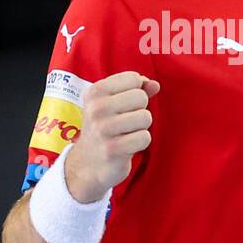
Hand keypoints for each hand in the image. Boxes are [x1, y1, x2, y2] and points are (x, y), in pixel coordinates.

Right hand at [64, 71, 159, 202]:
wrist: (88, 164)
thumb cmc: (105, 128)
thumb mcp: (114, 103)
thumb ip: (137, 89)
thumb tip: (154, 84)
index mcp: (95, 91)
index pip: (133, 78)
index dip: (136, 91)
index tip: (123, 105)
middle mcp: (96, 108)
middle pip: (141, 97)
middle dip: (140, 110)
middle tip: (125, 122)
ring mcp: (103, 129)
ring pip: (145, 117)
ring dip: (141, 127)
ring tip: (125, 133)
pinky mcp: (112, 149)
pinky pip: (144, 137)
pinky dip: (140, 142)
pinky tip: (127, 146)